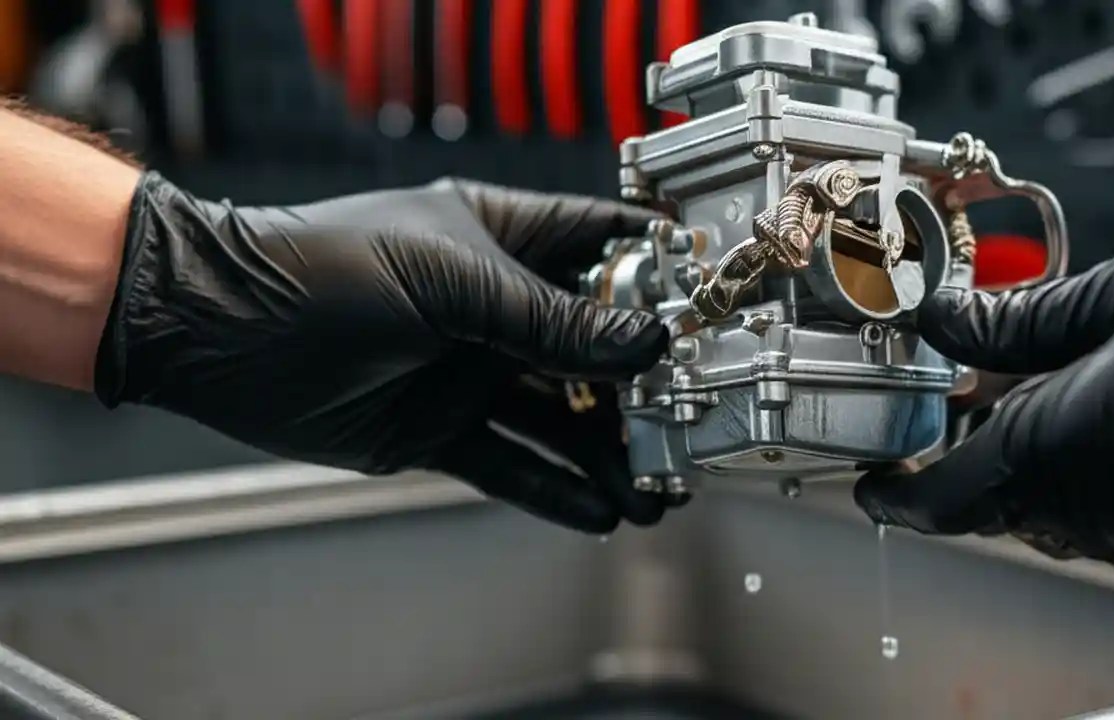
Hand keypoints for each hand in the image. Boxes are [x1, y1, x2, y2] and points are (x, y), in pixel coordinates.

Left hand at [96, 174, 680, 533]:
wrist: (223, 331)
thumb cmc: (326, 267)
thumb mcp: (453, 282)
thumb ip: (551, 320)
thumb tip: (647, 343)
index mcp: (503, 238)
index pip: (604, 246)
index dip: (660, 273)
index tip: (713, 306)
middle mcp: (495, 306)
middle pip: (596, 348)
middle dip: (646, 388)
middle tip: (692, 424)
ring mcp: (470, 370)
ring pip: (561, 416)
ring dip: (610, 453)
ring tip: (658, 490)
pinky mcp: (441, 429)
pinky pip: (513, 463)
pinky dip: (556, 490)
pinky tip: (600, 510)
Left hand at [855, 228, 1113, 588]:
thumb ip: (1027, 316)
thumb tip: (953, 321)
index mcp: (1064, 443)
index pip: (942, 496)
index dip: (895, 492)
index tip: (873, 479)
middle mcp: (1101, 508)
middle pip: (995, 500)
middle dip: (973, 453)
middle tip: (972, 397)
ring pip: (1054, 511)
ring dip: (1038, 461)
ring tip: (1061, 389)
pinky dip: (1099, 477)